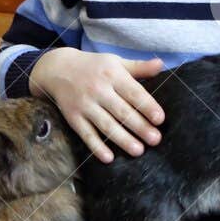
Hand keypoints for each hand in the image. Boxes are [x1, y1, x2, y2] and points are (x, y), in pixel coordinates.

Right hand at [30, 48, 163, 163]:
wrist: (58, 69)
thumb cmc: (94, 66)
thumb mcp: (116, 62)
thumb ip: (139, 67)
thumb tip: (161, 64)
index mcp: (113, 75)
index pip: (133, 92)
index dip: (147, 106)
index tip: (160, 119)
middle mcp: (99, 90)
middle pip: (122, 111)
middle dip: (140, 127)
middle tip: (155, 139)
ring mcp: (85, 105)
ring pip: (106, 125)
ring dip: (123, 139)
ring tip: (138, 150)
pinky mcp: (73, 117)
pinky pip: (86, 134)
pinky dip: (96, 146)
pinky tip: (108, 158)